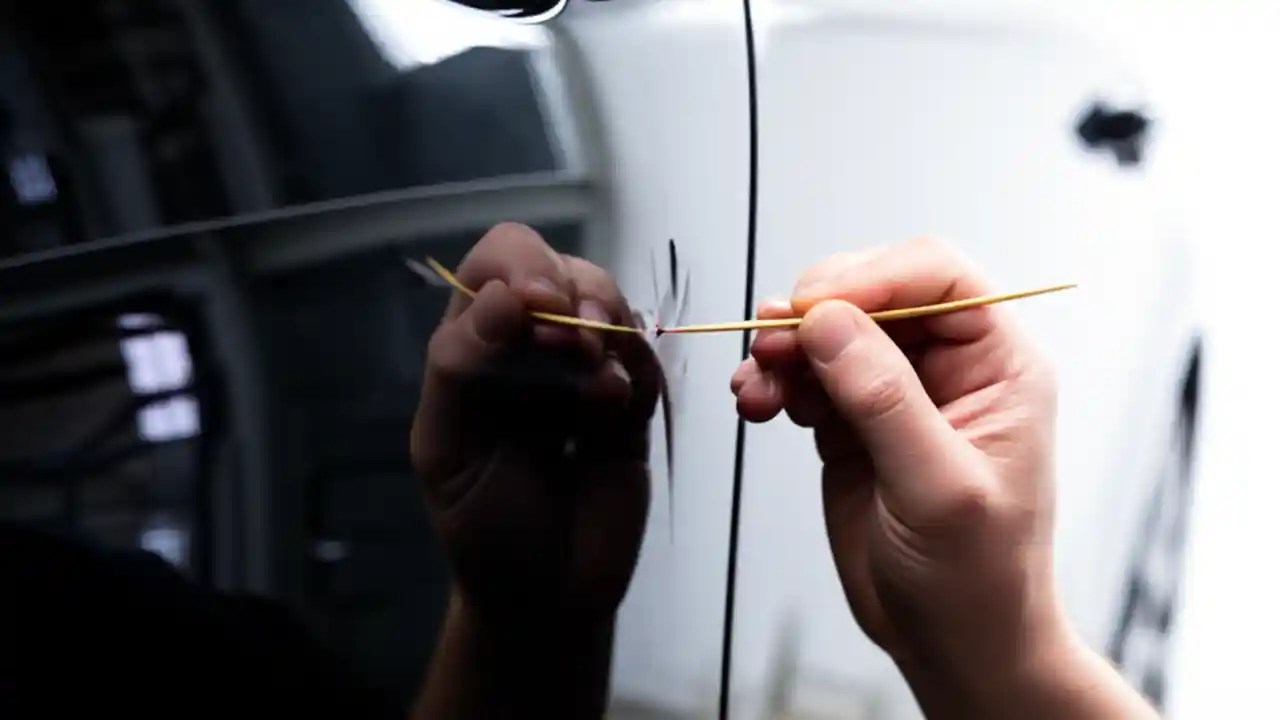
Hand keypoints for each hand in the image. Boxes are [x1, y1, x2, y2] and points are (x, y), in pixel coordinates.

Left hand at [411, 223, 658, 626]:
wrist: (548, 594)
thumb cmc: (483, 523)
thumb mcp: (447, 448)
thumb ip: (462, 367)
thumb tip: (507, 298)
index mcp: (475, 346)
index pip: (497, 264)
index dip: (522, 266)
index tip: (539, 306)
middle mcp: (530, 346)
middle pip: (563, 269)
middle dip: (576, 292)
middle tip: (575, 345)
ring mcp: (585, 372)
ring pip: (610, 304)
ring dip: (608, 325)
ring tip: (597, 385)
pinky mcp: (632, 404)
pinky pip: (645, 359)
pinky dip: (636, 368)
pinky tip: (615, 406)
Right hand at [731, 237, 1153, 717]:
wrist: (954, 646)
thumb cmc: (978, 580)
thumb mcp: (939, 490)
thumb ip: (884, 400)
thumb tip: (828, 321)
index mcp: (998, 366)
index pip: (939, 277)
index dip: (874, 277)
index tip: (815, 304)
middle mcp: (948, 368)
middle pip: (873, 294)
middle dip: (814, 311)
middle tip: (772, 344)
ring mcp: (896, 394)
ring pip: (829, 332)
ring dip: (783, 350)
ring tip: (756, 389)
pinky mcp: (853, 423)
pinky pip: (806, 376)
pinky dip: (774, 381)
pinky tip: (757, 405)